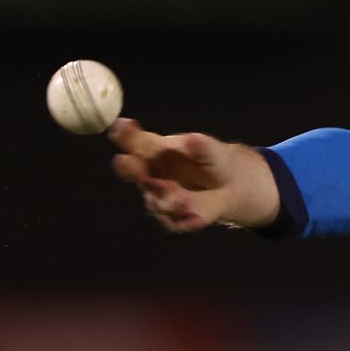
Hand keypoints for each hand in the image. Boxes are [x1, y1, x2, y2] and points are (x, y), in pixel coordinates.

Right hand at [108, 118, 278, 231]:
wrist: (228, 184)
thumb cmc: (208, 159)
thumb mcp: (207, 148)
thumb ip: (198, 145)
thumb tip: (192, 140)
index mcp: (153, 152)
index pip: (133, 143)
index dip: (125, 135)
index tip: (121, 127)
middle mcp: (150, 176)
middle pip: (134, 174)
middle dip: (132, 171)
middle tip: (135, 166)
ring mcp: (159, 198)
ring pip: (155, 202)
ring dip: (166, 200)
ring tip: (181, 198)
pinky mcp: (175, 219)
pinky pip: (177, 222)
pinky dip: (185, 221)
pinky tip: (196, 218)